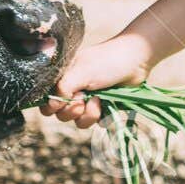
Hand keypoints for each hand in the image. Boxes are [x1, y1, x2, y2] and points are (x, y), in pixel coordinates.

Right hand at [38, 31, 154, 128]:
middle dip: (73, 110)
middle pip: (61, 115)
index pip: (48, 100)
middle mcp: (74, 90)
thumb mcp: (81, 72)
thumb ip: (63, 88)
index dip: (53, 106)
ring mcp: (88, 100)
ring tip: (99, 101)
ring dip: (89, 114)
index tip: (64, 101)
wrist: (136, 61)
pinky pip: (96, 122)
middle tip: (83, 99)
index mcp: (64, 78)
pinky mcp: (103, 107)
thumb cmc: (107, 61)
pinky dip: (102, 117)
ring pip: (79, 121)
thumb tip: (52, 105)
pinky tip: (108, 105)